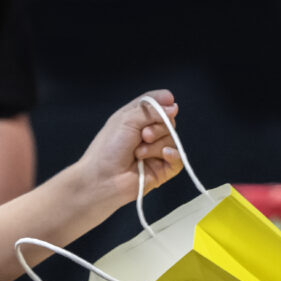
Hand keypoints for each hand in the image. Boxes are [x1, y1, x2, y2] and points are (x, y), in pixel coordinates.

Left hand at [74, 90, 183, 207]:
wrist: (102, 179)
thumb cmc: (107, 149)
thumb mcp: (126, 119)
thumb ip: (151, 110)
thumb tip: (173, 107)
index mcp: (135, 120)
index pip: (155, 105)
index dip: (163, 102)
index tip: (169, 101)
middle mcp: (146, 135)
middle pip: (168, 122)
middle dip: (158, 128)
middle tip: (143, 136)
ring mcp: (155, 153)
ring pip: (172, 140)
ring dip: (156, 145)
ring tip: (139, 154)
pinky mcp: (161, 170)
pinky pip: (178, 159)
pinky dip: (173, 155)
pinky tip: (163, 155)